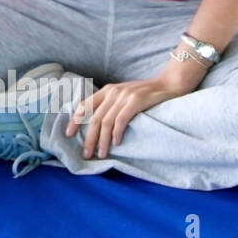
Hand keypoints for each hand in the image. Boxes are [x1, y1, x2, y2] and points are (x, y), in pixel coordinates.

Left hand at [64, 57, 203, 158]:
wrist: (169, 84)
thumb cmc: (146, 94)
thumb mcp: (124, 96)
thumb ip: (111, 105)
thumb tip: (96, 124)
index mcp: (107, 90)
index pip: (85, 105)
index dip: (75, 120)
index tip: (68, 134)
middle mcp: (113, 91)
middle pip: (94, 118)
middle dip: (88, 138)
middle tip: (86, 153)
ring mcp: (124, 95)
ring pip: (106, 121)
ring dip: (102, 140)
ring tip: (101, 154)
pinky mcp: (136, 101)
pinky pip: (121, 119)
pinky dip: (116, 133)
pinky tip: (115, 143)